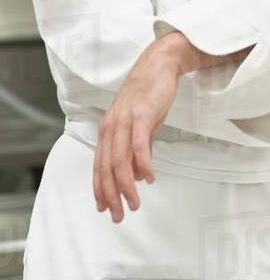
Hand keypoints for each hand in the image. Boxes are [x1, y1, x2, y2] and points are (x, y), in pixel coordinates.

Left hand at [93, 34, 184, 223]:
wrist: (159, 64)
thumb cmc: (149, 94)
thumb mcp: (138, 124)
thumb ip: (135, 148)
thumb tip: (138, 174)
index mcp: (107, 129)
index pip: (99, 165)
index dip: (100, 189)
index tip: (104, 208)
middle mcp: (111, 127)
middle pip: (107, 168)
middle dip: (111, 195)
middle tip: (119, 215)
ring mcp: (124, 121)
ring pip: (120, 161)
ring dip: (126, 186)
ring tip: (134, 203)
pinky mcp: (141, 116)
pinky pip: (139, 146)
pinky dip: (143, 164)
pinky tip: (149, 178)